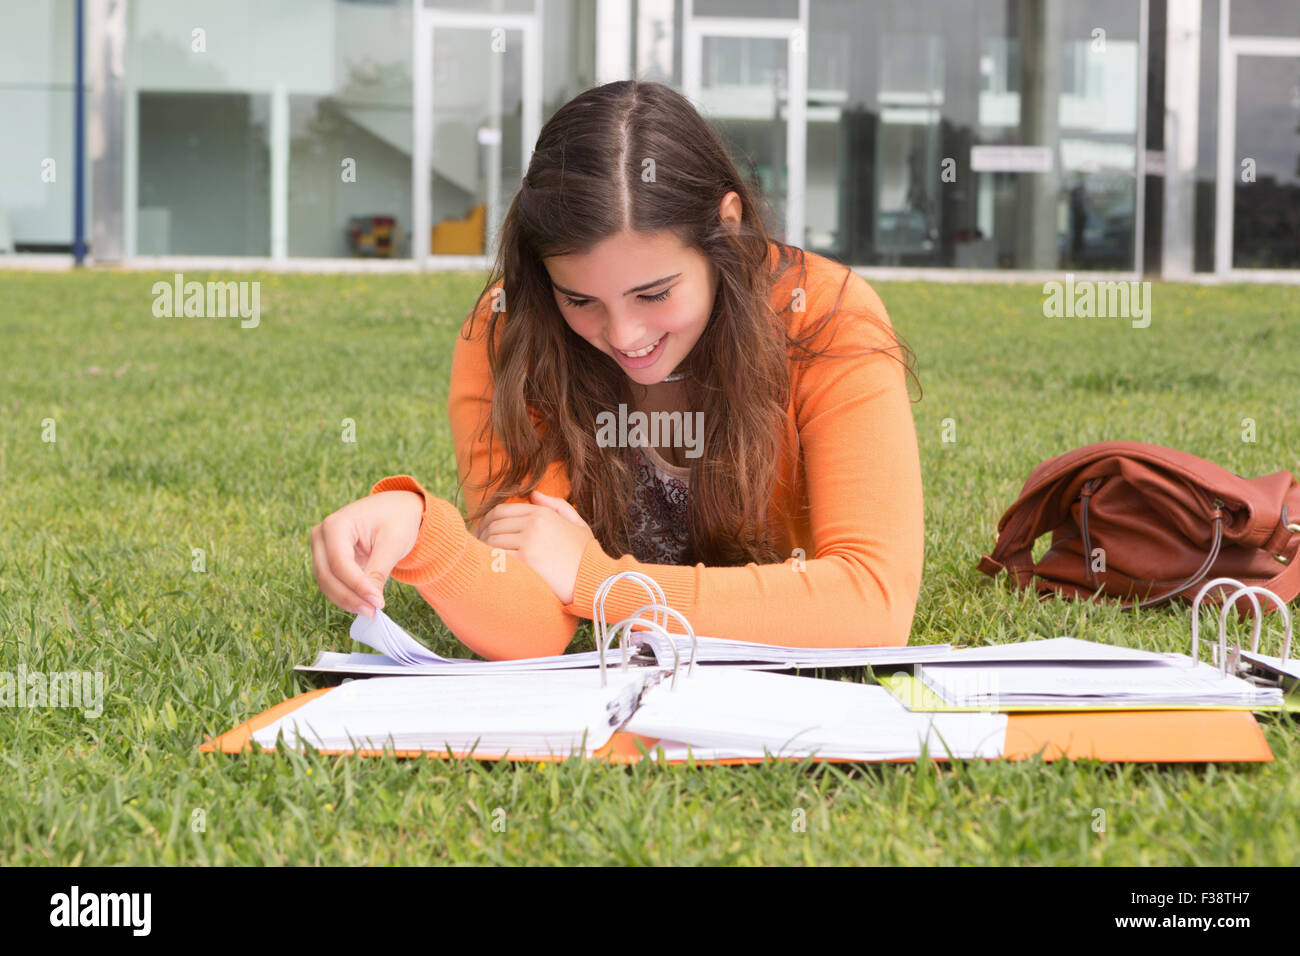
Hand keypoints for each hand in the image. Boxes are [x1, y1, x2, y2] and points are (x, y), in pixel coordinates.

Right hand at [311, 490, 423, 616]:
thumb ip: (379, 571)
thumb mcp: (393, 543)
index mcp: (336, 524)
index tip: (377, 602)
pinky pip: (332, 582)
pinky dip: (346, 594)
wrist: (397, 509)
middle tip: (373, 611)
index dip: (356, 585)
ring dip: (346, 599)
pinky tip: (364, 603)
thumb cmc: (397, 519)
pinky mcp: (328, 559)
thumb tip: (372, 601)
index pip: (340, 562)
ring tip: (371, 610)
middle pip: (327, 575)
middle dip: (349, 597)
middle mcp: (322, 535)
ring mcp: (322, 547)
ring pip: (326, 582)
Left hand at [474, 491, 594, 604]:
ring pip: (492, 540)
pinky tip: (487, 567)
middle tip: (475, 547)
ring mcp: (529, 541)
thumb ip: (556, 505)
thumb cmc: (586, 555)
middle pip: (493, 525)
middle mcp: (534, 523)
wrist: (596, 580)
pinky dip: (488, 561)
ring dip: (482, 549)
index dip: (486, 521)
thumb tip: (533, 493)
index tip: (481, 532)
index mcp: (543, 513)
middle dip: (480, 535)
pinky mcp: (526, 561)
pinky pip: (497, 556)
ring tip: (480, 558)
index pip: (501, 510)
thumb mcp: (577, 524)